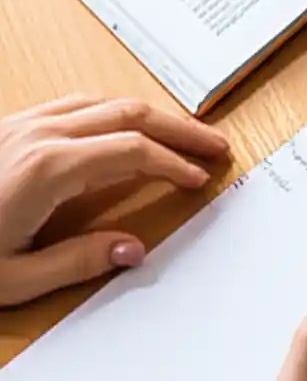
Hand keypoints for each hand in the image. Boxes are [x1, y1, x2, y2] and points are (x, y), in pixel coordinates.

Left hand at [0, 96, 227, 304]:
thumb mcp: (12, 278)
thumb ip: (76, 263)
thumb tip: (131, 250)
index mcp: (47, 169)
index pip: (132, 151)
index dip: (174, 163)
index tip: (198, 177)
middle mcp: (37, 135)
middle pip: (127, 113)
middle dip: (178, 129)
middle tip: (213, 144)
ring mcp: (21, 124)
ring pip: (102, 102)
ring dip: (148, 115)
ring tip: (177, 133)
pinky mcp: (8, 126)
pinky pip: (74, 104)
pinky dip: (112, 111)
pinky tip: (121, 126)